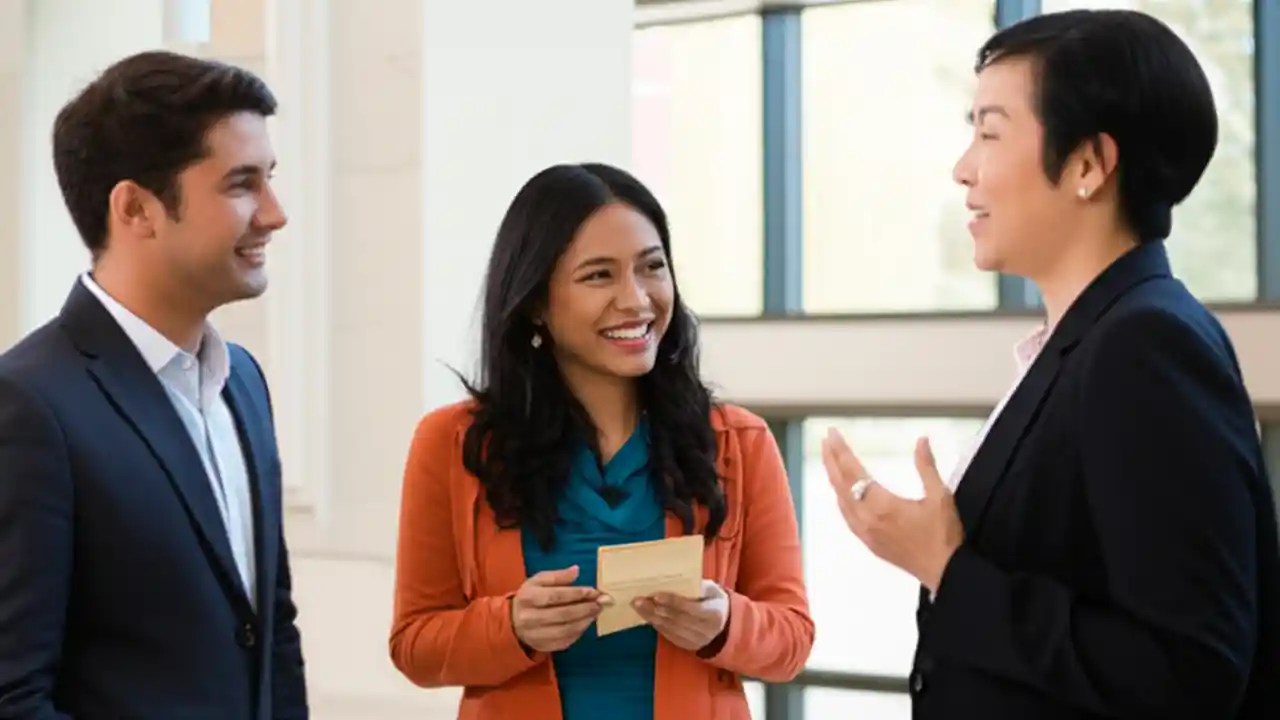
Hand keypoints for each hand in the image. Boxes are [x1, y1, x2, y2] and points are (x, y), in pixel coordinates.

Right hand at [511, 565, 608, 653]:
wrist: (514, 622)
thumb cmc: (531, 597)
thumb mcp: (538, 581)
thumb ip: (557, 576)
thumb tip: (576, 571)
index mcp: (528, 597)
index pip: (556, 596)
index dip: (577, 594)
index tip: (594, 591)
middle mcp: (530, 618)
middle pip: (563, 614)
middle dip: (585, 608)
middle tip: (601, 603)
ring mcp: (536, 635)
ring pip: (566, 630)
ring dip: (585, 621)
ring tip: (596, 612)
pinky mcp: (543, 647)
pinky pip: (565, 641)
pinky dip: (579, 631)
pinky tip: (586, 622)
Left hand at [633, 579, 729, 652]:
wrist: (725, 627)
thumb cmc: (715, 602)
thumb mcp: (714, 591)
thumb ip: (700, 586)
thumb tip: (681, 581)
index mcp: (713, 614)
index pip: (690, 608)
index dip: (673, 602)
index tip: (656, 596)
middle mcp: (704, 630)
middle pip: (676, 619)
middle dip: (656, 610)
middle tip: (638, 600)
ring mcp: (696, 641)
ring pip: (670, 629)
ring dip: (651, 617)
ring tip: (638, 606)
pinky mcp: (687, 646)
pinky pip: (668, 635)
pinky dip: (656, 625)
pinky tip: (646, 615)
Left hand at [822, 429, 963, 593]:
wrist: (945, 572)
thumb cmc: (943, 535)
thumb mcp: (940, 496)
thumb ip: (927, 466)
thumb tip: (921, 440)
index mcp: (882, 505)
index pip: (853, 471)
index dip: (841, 451)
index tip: (832, 434)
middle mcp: (867, 519)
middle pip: (840, 484)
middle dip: (831, 460)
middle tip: (826, 440)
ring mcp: (865, 533)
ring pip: (841, 500)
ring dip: (834, 478)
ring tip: (831, 460)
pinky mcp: (869, 543)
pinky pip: (846, 516)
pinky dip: (840, 498)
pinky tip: (842, 493)